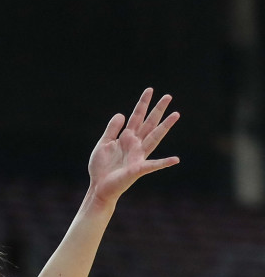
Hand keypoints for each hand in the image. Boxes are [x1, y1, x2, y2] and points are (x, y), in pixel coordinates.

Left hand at [88, 88, 179, 206]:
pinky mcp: (138, 169)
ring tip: (176, 114)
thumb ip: (112, 129)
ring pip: (154, 138)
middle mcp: (135, 144)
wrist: (98, 187)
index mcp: (126, 138)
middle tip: (168, 96)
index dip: (142, 104)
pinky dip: (164, 163)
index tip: (150, 90)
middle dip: (158, 110)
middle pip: (149, 124)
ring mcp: (138, 156)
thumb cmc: (101, 167)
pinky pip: (153, 165)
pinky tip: (175, 160)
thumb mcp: (103, 144)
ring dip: (165, 127)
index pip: (136, 117)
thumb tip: (122, 114)